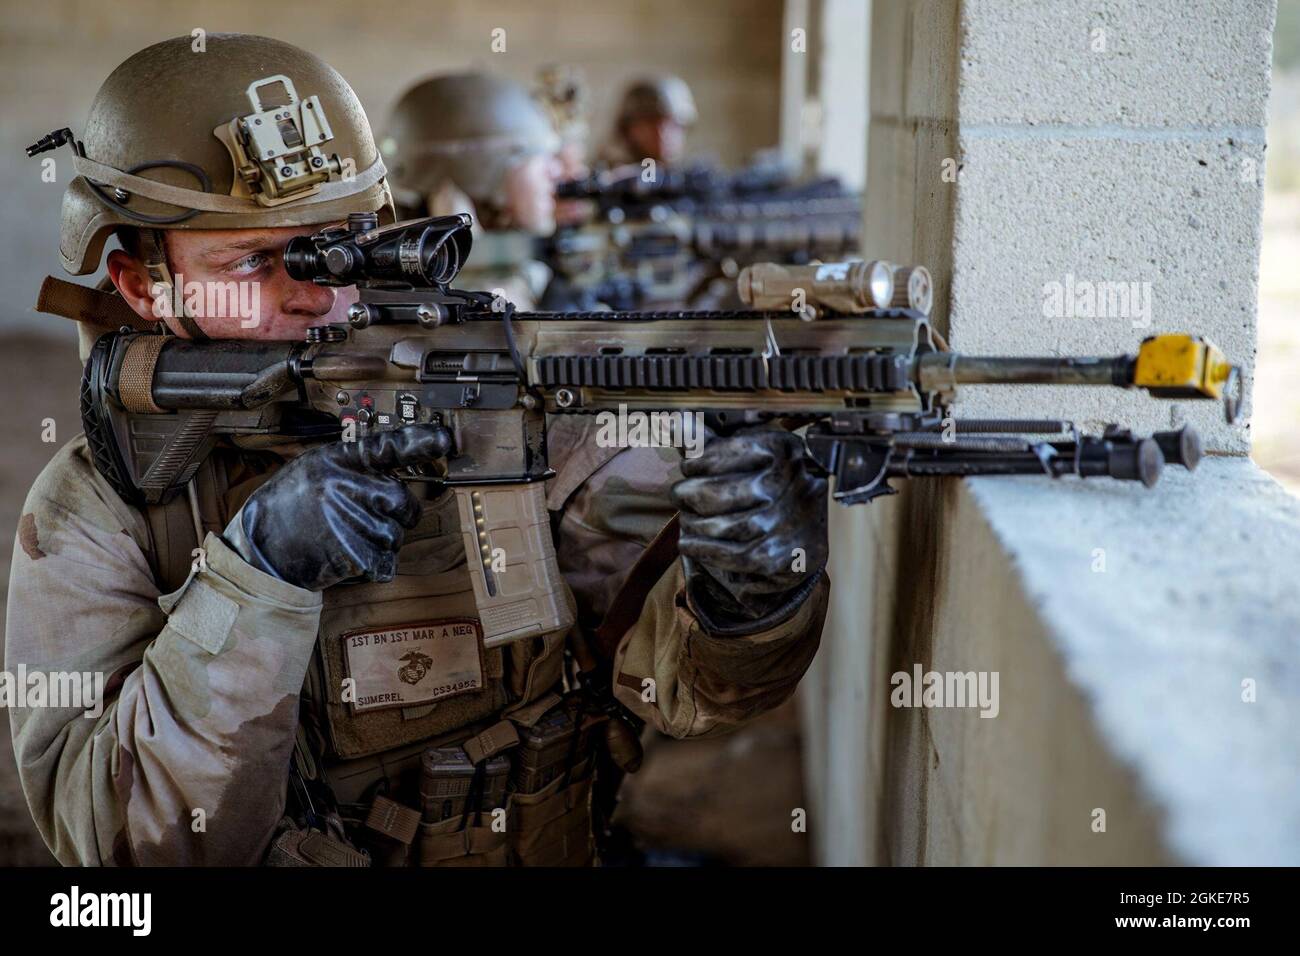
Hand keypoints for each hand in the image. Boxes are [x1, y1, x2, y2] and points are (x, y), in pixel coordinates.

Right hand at [224, 424, 452, 590]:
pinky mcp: (354, 553)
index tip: (445, 440)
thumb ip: (354, 465)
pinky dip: (373, 566)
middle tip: (369, 518)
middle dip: (398, 514)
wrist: (259, 547)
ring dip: (381, 542)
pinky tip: (346, 555)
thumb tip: (397, 468)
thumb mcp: (314, 469)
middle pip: (404, 501)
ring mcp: (352, 520)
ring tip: (346, 536)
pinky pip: (386, 562)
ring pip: (396, 535)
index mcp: (337, 460)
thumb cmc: (289, 506)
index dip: (420, 442)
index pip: (388, 446)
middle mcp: (348, 486)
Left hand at [669, 426, 828, 630]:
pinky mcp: (782, 554)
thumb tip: (679, 423)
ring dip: (693, 525)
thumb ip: (712, 439)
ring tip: (686, 519)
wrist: (811, 522)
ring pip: (721, 527)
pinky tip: (690, 543)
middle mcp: (788, 483)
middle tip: (679, 494)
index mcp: (779, 448)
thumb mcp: (749, 449)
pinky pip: (732, 556)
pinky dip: (704, 550)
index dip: (694, 463)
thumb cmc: (770, 478)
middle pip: (715, 494)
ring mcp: (787, 521)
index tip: (688, 467)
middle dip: (687, 495)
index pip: (721, 455)